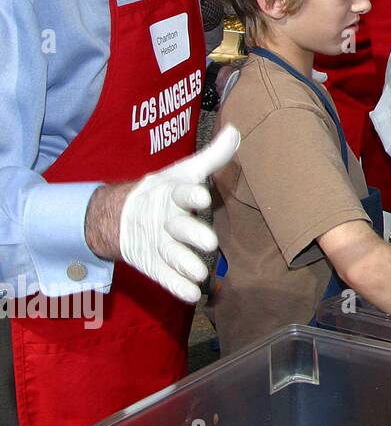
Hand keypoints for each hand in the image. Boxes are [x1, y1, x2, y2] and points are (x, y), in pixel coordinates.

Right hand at [116, 125, 240, 302]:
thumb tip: (236, 130)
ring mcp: (157, 244)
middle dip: (192, 234)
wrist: (119, 217)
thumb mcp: (185, 172)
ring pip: (171, 255)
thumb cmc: (164, 192)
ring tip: (201, 273)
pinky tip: (192, 295)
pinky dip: (177, 287)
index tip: (204, 197)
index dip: (191, 195)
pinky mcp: (153, 265)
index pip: (181, 192)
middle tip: (210, 242)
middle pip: (178, 227)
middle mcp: (164, 220)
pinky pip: (165, 277)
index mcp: (171, 194)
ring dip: (186, 264)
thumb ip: (212, 156)